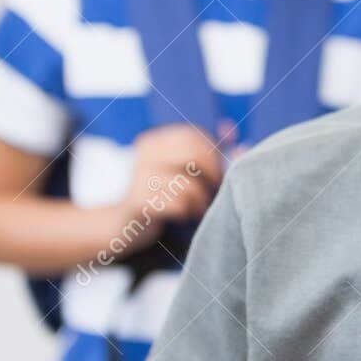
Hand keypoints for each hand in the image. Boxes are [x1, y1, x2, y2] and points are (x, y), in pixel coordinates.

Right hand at [112, 123, 229, 241]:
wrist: (125, 225)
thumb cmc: (165, 195)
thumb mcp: (184, 171)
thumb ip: (212, 154)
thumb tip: (236, 136)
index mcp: (156, 140)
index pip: (194, 135)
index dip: (213, 154)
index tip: (215, 172)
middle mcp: (145, 153)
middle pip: (194, 154)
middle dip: (212, 175)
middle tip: (213, 191)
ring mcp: (139, 176)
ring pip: (188, 184)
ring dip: (200, 200)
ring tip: (197, 208)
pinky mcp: (138, 201)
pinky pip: (178, 204)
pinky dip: (188, 212)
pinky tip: (184, 216)